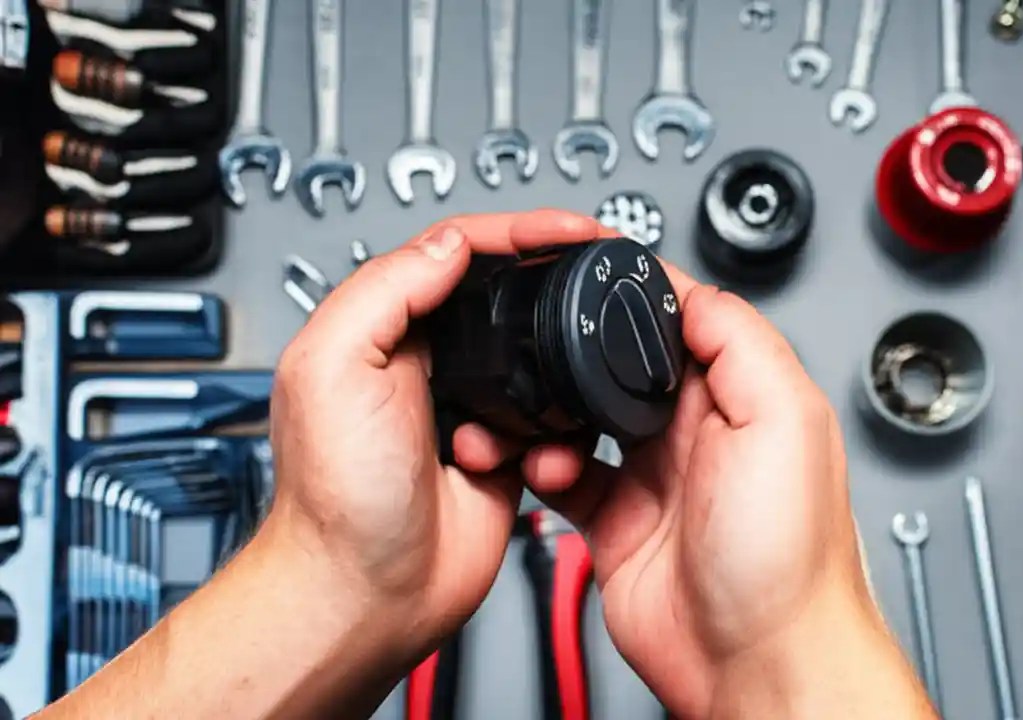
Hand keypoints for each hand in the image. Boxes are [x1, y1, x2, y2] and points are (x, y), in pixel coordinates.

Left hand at [262, 210, 611, 661]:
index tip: (569, 230)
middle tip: (599, 272)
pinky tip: (533, 457)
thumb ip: (387, 291)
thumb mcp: (336, 367)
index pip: (458, 253)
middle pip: (507, 296)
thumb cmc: (336, 498)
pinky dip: (557, 437)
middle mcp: (429, 362)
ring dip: (554, 380)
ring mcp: (470, 407)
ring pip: (538, 362)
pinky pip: (552, 423)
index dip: (518, 232)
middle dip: (553, 287)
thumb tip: (452, 244)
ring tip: (548, 397)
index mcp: (384, 327)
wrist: (368, 594)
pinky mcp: (504, 452)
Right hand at [457, 271, 930, 716]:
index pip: (681, 315)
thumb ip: (739, 343)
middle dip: (580, 346)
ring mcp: (655, 475)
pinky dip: (541, 464)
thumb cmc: (789, 562)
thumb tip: (691, 289)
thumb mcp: (783, 421)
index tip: (586, 265)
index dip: (636, 288)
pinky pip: (565, 474)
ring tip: (538, 414)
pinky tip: (544, 466)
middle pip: (624, 359)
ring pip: (586, 413)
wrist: (756, 664)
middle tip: (545, 340)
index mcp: (743, 393)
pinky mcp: (617, 521)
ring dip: (552, 407)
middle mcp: (698, 429)